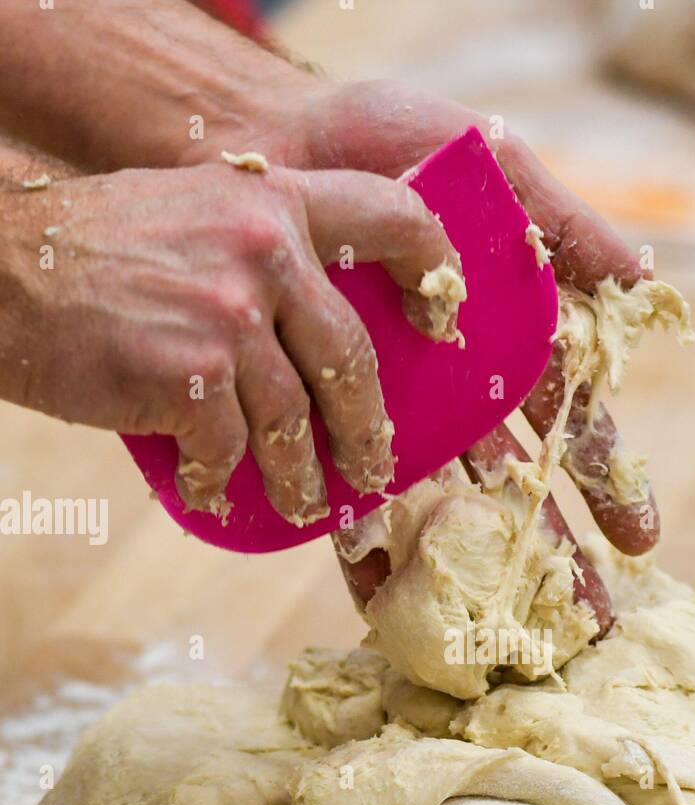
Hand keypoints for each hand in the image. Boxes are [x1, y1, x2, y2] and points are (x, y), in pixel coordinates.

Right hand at [0, 161, 460, 520]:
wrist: (0, 271)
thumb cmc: (96, 251)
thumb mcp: (197, 212)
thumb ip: (263, 251)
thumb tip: (323, 330)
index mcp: (274, 201)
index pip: (392, 216)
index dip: (434, 267)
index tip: (441, 316)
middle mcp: (264, 251)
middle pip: (353, 358)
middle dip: (368, 429)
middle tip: (374, 466)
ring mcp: (229, 314)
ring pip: (295, 420)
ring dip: (301, 476)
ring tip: (303, 504)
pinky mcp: (190, 375)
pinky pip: (231, 448)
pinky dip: (221, 479)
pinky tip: (210, 488)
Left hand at [227, 79, 659, 617]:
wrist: (268, 145)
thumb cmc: (388, 148)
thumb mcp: (494, 170)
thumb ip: (565, 227)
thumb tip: (648, 286)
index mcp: (509, 341)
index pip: (573, 421)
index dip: (607, 480)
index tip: (640, 541)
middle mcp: (460, 394)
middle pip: (520, 487)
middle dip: (555, 556)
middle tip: (589, 624)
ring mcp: (397, 417)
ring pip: (447, 510)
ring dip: (475, 577)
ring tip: (500, 640)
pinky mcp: (331, 426)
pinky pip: (354, 502)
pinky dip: (373, 558)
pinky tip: (392, 612)